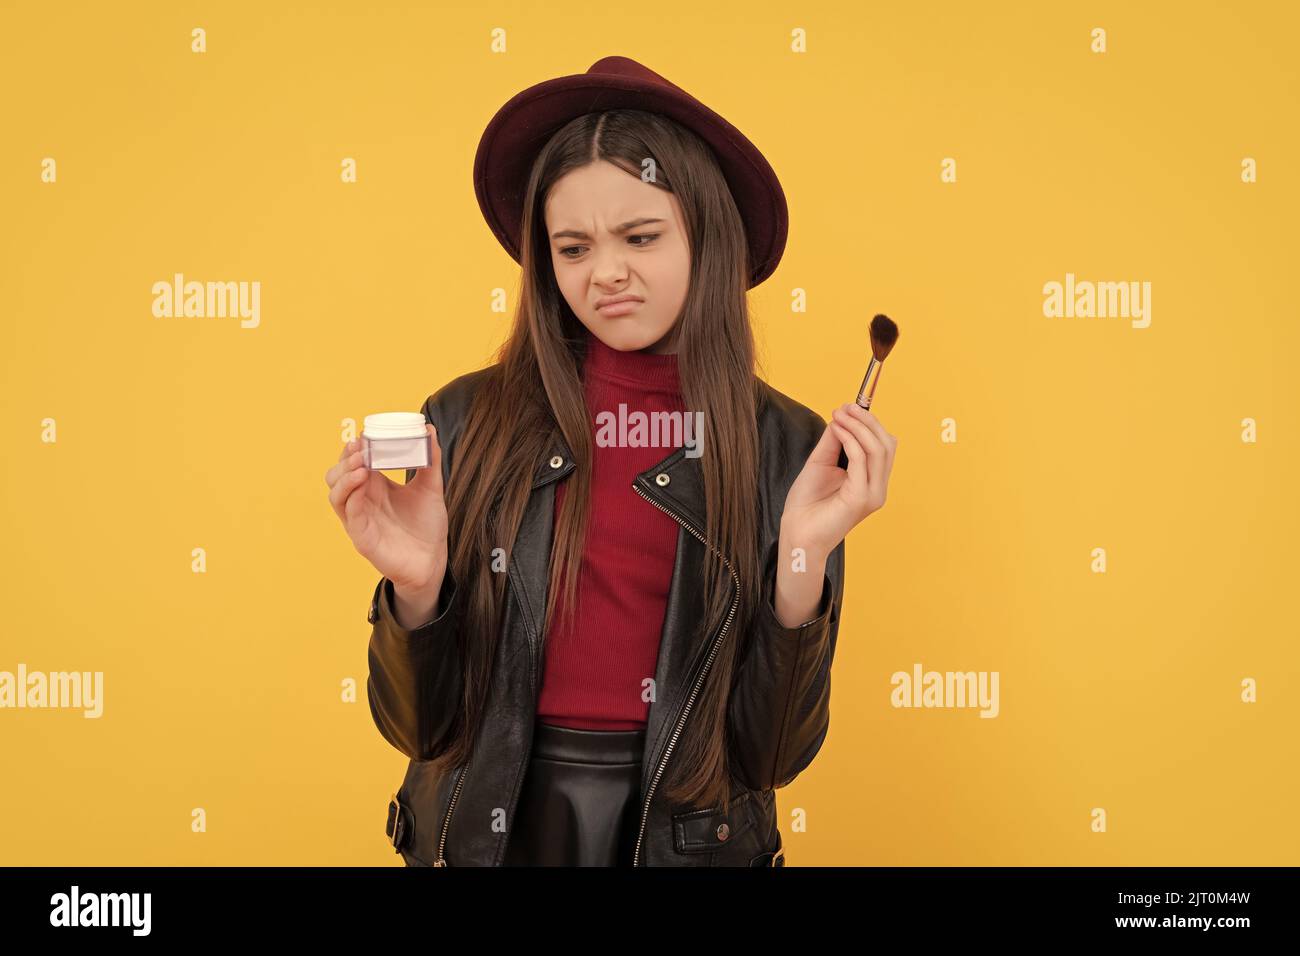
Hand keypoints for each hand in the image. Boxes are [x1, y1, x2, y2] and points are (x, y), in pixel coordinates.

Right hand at [324, 423, 448, 596]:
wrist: (434, 560)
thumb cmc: (427, 525)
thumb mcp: (431, 487)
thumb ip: (430, 460)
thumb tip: (429, 429)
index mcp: (374, 486)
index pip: (352, 462)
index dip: (353, 448)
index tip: (363, 435)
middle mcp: (362, 501)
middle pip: (336, 476)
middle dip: (344, 461)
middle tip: (359, 449)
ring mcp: (360, 520)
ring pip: (336, 496)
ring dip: (344, 478)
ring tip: (360, 467)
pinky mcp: (363, 539)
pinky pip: (350, 518)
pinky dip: (352, 500)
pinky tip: (362, 486)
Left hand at [780, 403, 896, 555]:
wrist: (796, 533)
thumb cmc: (807, 504)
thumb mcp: (820, 463)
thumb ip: (833, 441)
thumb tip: (841, 416)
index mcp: (871, 481)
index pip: (884, 445)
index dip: (870, 423)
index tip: (851, 405)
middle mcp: (877, 488)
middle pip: (886, 444)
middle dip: (868, 420)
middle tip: (847, 406)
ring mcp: (872, 494)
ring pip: (878, 449)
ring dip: (859, 426)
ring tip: (840, 414)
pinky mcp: (861, 498)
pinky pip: (861, 460)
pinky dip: (850, 439)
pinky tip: (836, 428)